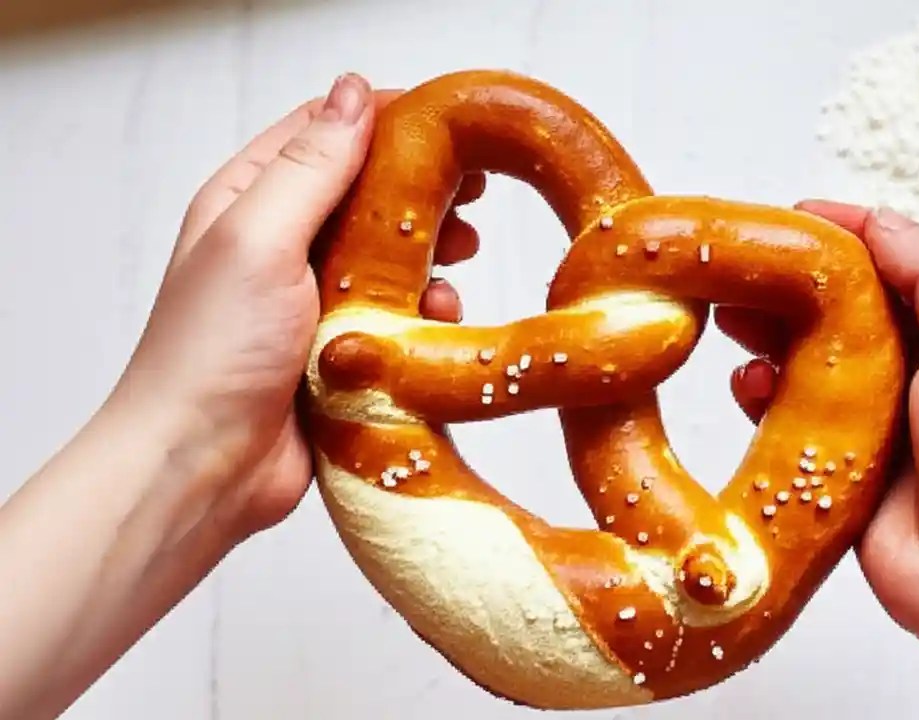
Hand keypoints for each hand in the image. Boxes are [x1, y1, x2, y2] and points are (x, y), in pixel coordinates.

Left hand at [110, 73, 476, 543]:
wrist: (202, 468)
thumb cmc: (211, 353)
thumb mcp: (258, 237)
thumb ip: (313, 167)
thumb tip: (354, 91)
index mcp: (249, 203)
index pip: (323, 134)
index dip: (386, 122)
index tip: (449, 125)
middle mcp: (280, 246)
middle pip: (367, 195)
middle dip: (422, 192)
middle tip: (470, 196)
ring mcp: (312, 303)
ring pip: (392, 259)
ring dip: (430, 257)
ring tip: (461, 257)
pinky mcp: (342, 354)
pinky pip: (398, 319)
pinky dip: (424, 315)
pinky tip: (437, 320)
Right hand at [719, 201, 918, 718]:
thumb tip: (879, 222)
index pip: (895, 266)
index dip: (845, 236)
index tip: (794, 217)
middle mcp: (918, 374)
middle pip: (840, 310)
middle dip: (790, 285)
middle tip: (741, 268)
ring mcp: (876, 424)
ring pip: (806, 363)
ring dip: (769, 340)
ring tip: (732, 324)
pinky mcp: (840, 471)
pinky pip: (789, 422)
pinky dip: (762, 400)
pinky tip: (747, 389)